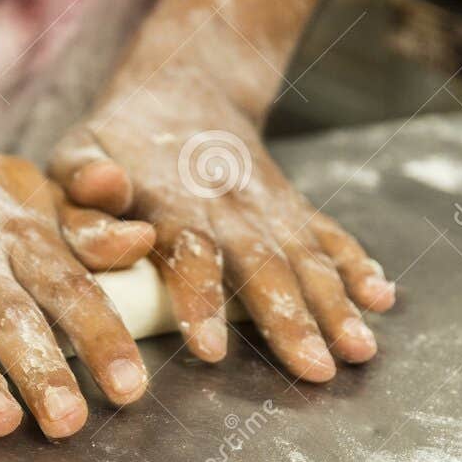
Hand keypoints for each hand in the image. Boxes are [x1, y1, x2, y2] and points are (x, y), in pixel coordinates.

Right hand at [0, 128, 155, 438]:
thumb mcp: (26, 193)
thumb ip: (84, 228)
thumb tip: (143, 242)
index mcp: (17, 231)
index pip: (68, 285)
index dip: (100, 335)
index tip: (128, 388)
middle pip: (8, 313)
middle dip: (40, 369)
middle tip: (68, 422)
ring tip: (0, 423)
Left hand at [48, 72, 396, 381]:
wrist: (182, 90)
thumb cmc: (115, 144)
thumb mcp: (79, 154)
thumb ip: (84, 186)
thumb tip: (111, 191)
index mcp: (171, 202)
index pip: (188, 251)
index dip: (199, 298)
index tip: (209, 349)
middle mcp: (229, 207)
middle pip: (264, 265)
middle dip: (291, 320)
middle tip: (314, 371)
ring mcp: (268, 208)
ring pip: (306, 258)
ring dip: (336, 305)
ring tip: (359, 352)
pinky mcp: (293, 209)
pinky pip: (331, 236)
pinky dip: (358, 266)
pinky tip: (383, 299)